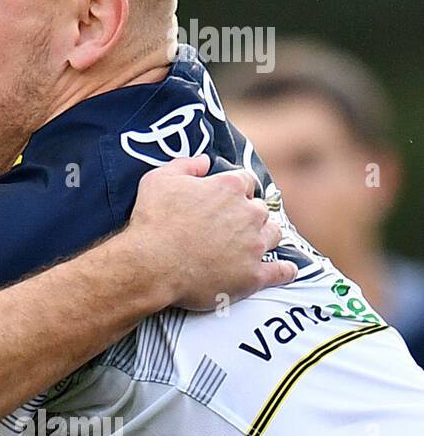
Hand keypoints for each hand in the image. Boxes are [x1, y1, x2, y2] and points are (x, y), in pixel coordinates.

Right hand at [126, 155, 295, 309]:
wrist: (151, 265)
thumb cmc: (153, 221)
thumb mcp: (158, 180)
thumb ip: (185, 164)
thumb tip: (205, 160)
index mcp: (229, 187)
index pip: (245, 180)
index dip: (235, 189)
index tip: (226, 199)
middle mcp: (249, 213)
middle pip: (261, 208)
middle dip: (249, 214)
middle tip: (231, 225)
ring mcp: (254, 245)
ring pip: (274, 235)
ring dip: (265, 237)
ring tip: (251, 245)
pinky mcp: (254, 275)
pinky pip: (281, 272)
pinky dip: (284, 271)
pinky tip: (284, 270)